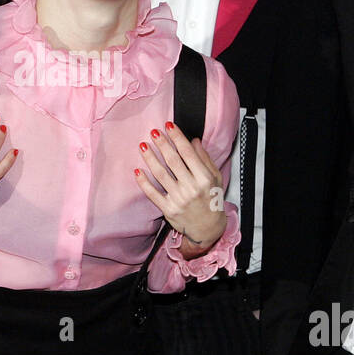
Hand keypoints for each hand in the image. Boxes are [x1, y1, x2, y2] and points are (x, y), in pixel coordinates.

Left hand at [134, 121, 226, 258]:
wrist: (208, 228)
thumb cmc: (212, 200)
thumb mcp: (216, 178)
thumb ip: (204, 159)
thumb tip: (194, 140)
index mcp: (204, 179)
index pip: (188, 153)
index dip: (178, 137)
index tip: (169, 126)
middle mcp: (191, 188)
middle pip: (173, 161)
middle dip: (162, 144)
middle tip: (154, 132)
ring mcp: (179, 199)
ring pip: (160, 174)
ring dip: (150, 158)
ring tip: (143, 146)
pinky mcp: (168, 209)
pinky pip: (152, 193)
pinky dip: (143, 182)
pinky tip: (138, 170)